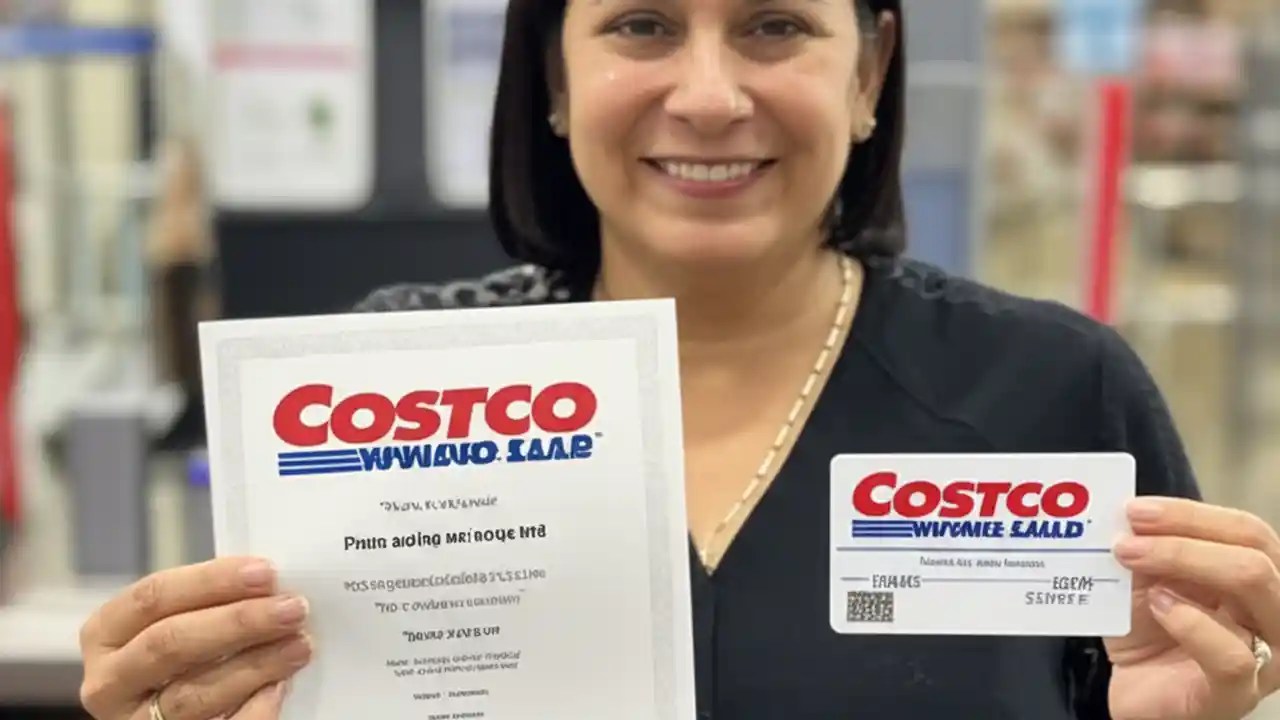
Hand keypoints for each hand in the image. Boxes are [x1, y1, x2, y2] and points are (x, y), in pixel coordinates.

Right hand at [79, 557, 312, 719]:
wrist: (162, 714)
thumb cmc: (175, 657)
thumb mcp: (173, 624)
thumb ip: (208, 605)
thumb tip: (270, 585)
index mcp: (105, 634)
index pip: (153, 597)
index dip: (211, 581)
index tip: (266, 572)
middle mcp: (108, 682)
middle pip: (171, 644)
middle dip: (238, 622)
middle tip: (293, 609)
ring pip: (193, 693)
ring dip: (255, 665)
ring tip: (299, 645)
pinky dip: (253, 708)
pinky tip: (280, 688)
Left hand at [1105, 497, 1278, 719]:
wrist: (1133, 694)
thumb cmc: (1148, 633)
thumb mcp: (1146, 580)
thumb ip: (1149, 548)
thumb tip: (1133, 514)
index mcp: (1256, 580)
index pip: (1247, 531)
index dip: (1192, 514)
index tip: (1137, 510)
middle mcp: (1273, 614)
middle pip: (1255, 552)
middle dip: (1185, 532)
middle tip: (1128, 536)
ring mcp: (1266, 657)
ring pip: (1256, 586)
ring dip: (1186, 560)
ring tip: (1133, 562)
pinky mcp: (1238, 694)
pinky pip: (1233, 656)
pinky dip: (1191, 622)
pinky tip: (1158, 608)